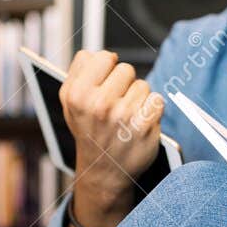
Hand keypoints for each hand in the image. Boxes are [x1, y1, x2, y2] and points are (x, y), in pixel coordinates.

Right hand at [60, 50, 163, 226]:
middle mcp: (99, 104)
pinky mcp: (144, 126)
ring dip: (139, 99)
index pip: (104, 57)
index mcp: (78, 94)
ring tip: (127, 117)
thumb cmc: (89, 131)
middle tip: (116, 105)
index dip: (108, 68)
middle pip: (126, 70)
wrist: (104, 171)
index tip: (106, 83)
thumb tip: (97, 54)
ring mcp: (123, 116)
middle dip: (124, 84)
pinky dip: (152, 110)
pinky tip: (141, 123)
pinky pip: (157, 100)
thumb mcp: (69, 103)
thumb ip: (78, 72)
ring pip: (143, 85)